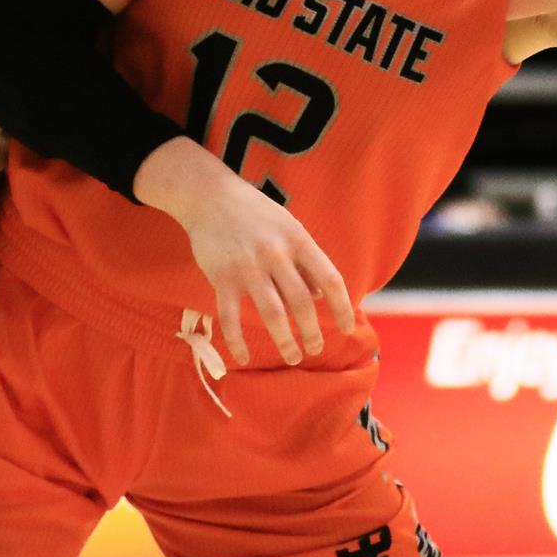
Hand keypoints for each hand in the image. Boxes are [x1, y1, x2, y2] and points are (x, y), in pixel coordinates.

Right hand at [134, 138, 354, 365]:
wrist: (210, 196)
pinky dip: (237, 342)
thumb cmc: (256, 213)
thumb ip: (305, 260)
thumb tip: (321, 296)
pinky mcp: (222, 277)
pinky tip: (243, 359)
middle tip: (315, 349)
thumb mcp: (289, 227)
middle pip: (302, 302)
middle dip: (312, 332)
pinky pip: (230, 317)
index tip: (347, 328)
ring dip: (285, 341)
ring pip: (272, 313)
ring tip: (293, 357)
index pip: (330, 279)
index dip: (342, 307)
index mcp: (298, 240)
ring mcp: (248, 267)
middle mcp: (276, 254)